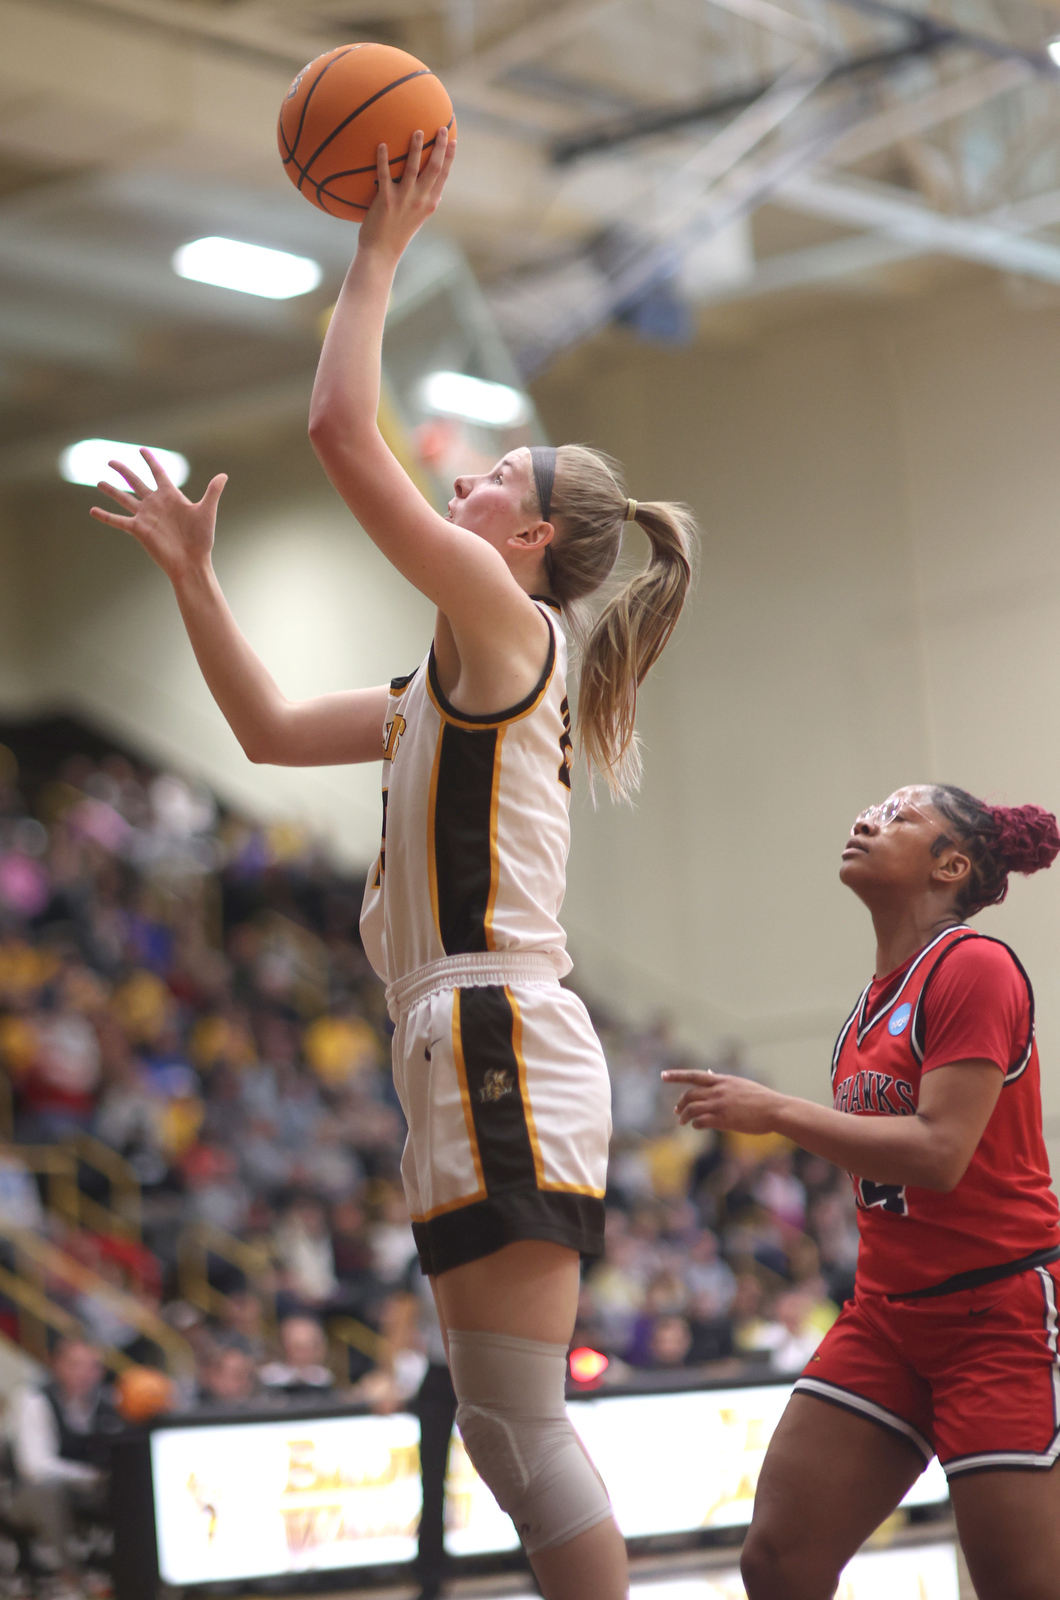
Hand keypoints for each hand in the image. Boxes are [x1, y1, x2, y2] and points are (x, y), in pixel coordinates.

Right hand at [89, 449, 226, 584]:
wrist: (192, 561)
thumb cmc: (201, 538)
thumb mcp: (207, 511)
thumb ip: (212, 492)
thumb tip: (224, 475)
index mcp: (170, 496)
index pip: (158, 473)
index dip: (150, 461)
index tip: (141, 450)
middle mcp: (155, 503)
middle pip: (136, 481)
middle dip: (124, 471)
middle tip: (111, 460)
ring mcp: (145, 516)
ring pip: (124, 498)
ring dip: (111, 490)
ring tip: (99, 481)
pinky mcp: (138, 529)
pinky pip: (118, 520)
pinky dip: (105, 515)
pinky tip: (92, 510)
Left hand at [357, 126, 455, 260]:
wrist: (381, 252)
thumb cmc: (398, 234)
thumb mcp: (418, 220)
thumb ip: (427, 204)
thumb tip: (438, 194)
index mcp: (430, 203)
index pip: (443, 176)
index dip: (449, 157)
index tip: (453, 140)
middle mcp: (420, 200)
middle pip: (434, 168)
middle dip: (440, 147)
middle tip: (441, 128)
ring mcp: (404, 199)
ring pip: (413, 168)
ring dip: (416, 148)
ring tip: (417, 131)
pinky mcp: (386, 200)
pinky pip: (385, 175)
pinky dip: (383, 159)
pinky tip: (382, 144)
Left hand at [662, 1068, 782, 1133]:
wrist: (775, 1110)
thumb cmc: (761, 1099)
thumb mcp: (740, 1084)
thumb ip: (723, 1082)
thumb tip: (710, 1075)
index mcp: (723, 1080)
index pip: (694, 1075)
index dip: (676, 1075)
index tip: (663, 1076)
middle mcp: (718, 1091)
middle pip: (689, 1095)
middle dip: (680, 1103)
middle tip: (676, 1110)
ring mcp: (720, 1105)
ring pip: (692, 1109)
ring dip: (684, 1116)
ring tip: (682, 1121)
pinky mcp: (723, 1120)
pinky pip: (701, 1122)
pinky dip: (695, 1124)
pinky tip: (696, 1127)